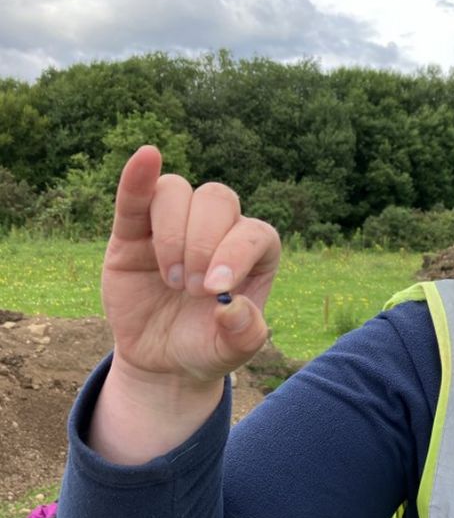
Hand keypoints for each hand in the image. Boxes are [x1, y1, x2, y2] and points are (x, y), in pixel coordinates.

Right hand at [92, 146, 280, 462]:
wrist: (160, 358)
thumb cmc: (205, 346)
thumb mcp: (230, 352)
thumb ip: (243, 335)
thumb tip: (232, 307)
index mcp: (253, 253)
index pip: (255, 232)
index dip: (237, 253)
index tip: (216, 291)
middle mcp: (218, 228)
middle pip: (218, 199)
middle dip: (204, 243)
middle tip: (190, 290)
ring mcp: (175, 224)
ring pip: (178, 192)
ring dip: (173, 233)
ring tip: (170, 280)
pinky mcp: (133, 229)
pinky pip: (136, 194)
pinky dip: (139, 177)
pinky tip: (146, 158)